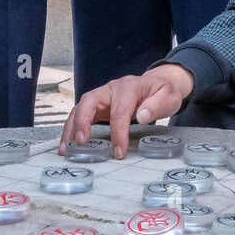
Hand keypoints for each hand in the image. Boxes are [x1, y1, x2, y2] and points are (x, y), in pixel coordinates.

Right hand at [60, 64, 194, 158]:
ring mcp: (102, 95)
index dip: (117, 133)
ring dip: (71, 127)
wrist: (159, 82)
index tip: (118, 151)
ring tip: (65, 148)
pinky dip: (72, 128)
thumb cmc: (163, 91)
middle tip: (80, 142)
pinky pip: (81, 114)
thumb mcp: (169, 96)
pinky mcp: (98, 105)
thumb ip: (157, 105)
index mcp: (129, 87)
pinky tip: (68, 143)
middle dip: (82, 122)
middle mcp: (111, 88)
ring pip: (80, 108)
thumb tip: (142, 116)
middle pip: (89, 101)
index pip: (119, 111)